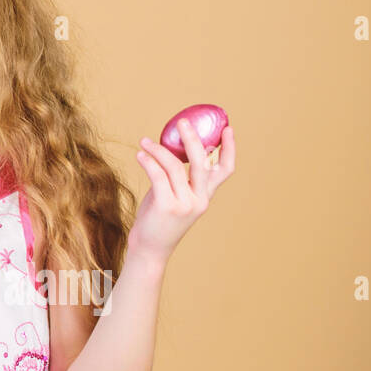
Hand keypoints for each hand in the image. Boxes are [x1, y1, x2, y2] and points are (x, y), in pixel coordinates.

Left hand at [128, 119, 235, 261]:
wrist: (149, 248)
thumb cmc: (158, 219)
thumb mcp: (173, 195)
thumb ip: (178, 177)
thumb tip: (176, 148)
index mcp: (205, 196)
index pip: (225, 170)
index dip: (229, 149)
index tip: (227, 129)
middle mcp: (200, 200)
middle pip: (202, 163)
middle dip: (194, 139)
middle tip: (183, 122)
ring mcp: (185, 204)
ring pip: (175, 167)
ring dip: (159, 149)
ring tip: (144, 141)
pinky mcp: (168, 206)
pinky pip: (158, 176)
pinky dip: (149, 161)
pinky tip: (140, 154)